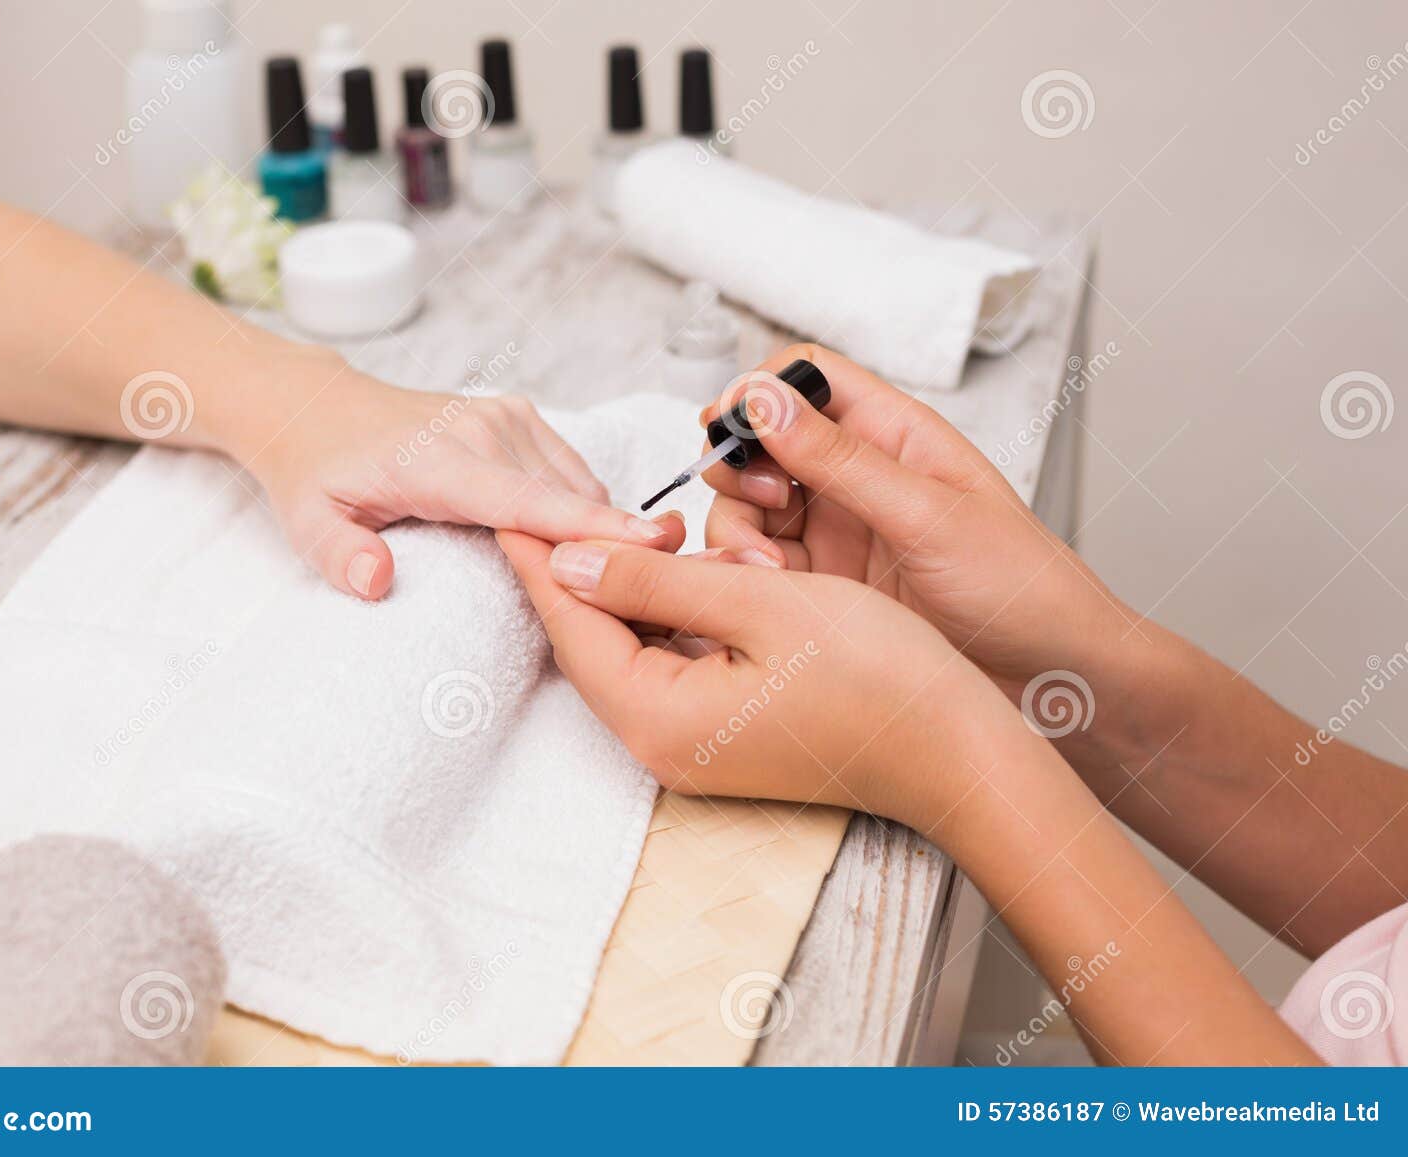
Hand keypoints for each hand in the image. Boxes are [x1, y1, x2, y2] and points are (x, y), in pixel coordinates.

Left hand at [218, 353, 675, 598]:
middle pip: (566, 498)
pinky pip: (569, 469)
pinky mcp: (519, 416)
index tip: (647, 544)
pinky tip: (582, 545)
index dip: (587, 526)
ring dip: (599, 530)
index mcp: (438, 459)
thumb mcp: (307, 525)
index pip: (527, 501)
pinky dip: (584, 506)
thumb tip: (376, 582)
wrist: (317, 410)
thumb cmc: (318, 474)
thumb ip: (340, 557)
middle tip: (631, 606)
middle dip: (605, 547)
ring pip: (578, 484)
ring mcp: (505, 417)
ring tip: (615, 581)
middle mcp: (482, 429)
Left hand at [497, 530, 1048, 831]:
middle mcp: (663, 744)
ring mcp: (694, 746)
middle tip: (556, 502)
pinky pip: (670, 664)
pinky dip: (667, 614)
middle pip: (592, 642)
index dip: (538, 559)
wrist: (957, 752)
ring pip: (632, 649)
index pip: (573, 626)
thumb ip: (656, 580)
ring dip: (630, 588)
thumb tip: (570, 559)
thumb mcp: (760, 602)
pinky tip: (676, 570)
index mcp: (659, 717)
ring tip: (621, 525)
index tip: (506, 505)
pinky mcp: (723, 736)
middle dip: (580, 569)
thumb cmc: (879, 677)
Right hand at [699, 343, 1148, 720]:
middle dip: (739, 468)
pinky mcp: (827, 588)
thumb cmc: (1022, 588)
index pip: (805, 377)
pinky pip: (762, 566)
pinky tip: (773, 599)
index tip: (728, 429)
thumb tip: (765, 400)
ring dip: (739, 531)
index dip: (757, 392)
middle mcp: (858, 478)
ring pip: (750, 508)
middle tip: (760, 505)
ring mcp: (838, 533)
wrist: (1053, 678)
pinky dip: (747, 576)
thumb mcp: (928, 515)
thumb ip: (840, 460)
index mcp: (894, 435)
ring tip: (770, 574)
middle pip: (761, 444)